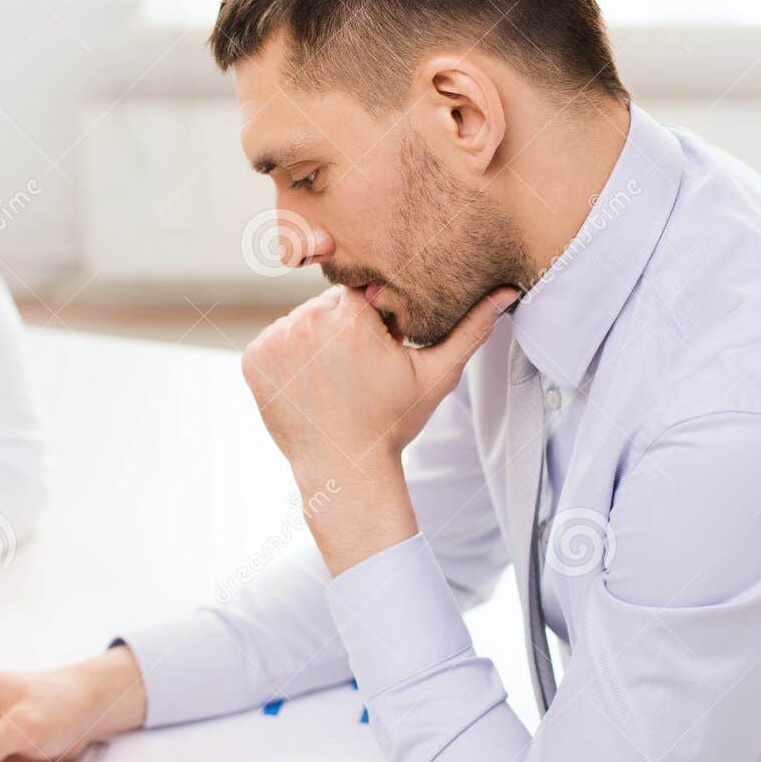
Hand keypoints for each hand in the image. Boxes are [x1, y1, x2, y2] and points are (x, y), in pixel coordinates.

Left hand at [241, 284, 515, 572]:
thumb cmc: (392, 423)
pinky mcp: (253, 361)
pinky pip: (274, 343)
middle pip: (327, 304)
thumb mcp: (436, 374)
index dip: (372, 318)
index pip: (360, 292)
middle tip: (357, 369)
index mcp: (348, 315)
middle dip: (342, 327)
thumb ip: (470, 327)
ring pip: (300, 322)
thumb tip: (507, 291)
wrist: (344, 470)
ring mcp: (274, 341)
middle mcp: (305, 321)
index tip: (378, 348)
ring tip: (334, 378)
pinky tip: (309, 385)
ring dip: (314, 341)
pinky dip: (288, 359)